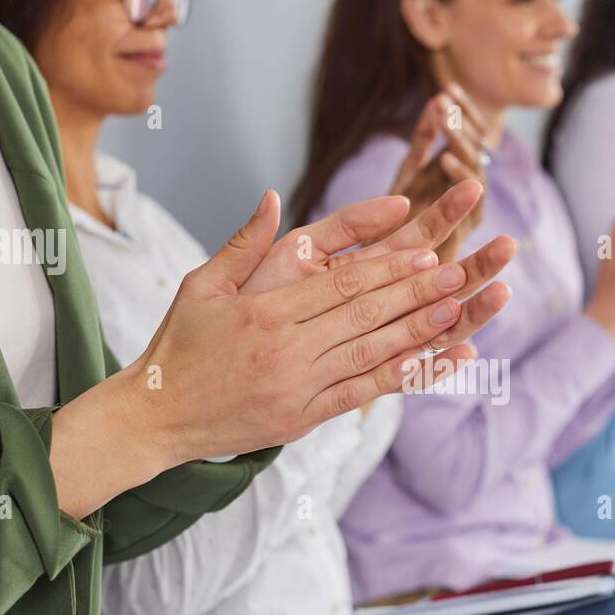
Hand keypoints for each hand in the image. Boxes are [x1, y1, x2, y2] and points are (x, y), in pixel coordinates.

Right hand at [50, 189, 513, 517]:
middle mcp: (286, 351)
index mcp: (263, 314)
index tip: (424, 252)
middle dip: (414, 294)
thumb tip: (272, 197)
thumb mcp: (200, 286)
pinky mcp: (303, 418)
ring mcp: (298, 388)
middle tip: (459, 272)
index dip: (384, 269)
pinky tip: (436, 364)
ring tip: (459, 310)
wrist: (155, 417)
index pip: (337, 286)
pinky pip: (361, 394)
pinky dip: (402, 379)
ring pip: (370, 355)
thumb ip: (243, 243)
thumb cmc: (178, 346)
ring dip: (418, 332)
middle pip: (363, 316)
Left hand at [388, 85, 489, 263]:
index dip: (464, 112)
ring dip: (463, 145)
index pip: (471, 136)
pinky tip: (445, 158)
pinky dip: (460, 179)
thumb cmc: (392, 225)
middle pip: (478, 153)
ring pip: (476, 175)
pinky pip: (471, 205)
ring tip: (446, 120)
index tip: (448, 87)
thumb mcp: (408, 173)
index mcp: (458, 175)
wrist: (378, 277)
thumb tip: (437, 100)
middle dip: (464, 124)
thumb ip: (423, 140)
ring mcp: (470, 215)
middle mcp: (469, 194)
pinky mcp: (466, 236)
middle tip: (448, 100)